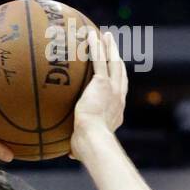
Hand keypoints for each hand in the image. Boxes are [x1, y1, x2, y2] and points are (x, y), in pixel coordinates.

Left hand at [69, 29, 126, 159]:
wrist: (93, 140)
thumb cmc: (87, 149)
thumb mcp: (84, 147)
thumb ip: (78, 146)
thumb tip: (69, 154)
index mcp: (116, 113)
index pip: (118, 94)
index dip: (117, 83)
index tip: (114, 76)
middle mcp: (118, 98)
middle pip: (120, 73)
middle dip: (117, 58)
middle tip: (113, 47)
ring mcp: (112, 89)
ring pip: (113, 63)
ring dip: (110, 48)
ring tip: (106, 35)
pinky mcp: (101, 83)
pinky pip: (99, 60)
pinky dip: (96, 47)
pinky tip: (92, 35)